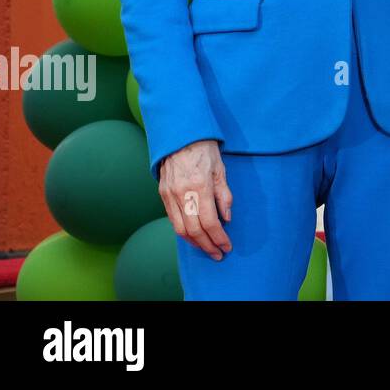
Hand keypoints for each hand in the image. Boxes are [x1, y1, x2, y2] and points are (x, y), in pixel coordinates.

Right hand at [158, 139, 231, 259]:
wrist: (180, 136)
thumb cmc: (204, 150)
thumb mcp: (221, 170)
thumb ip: (224, 196)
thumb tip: (226, 218)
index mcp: (199, 187)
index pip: (209, 222)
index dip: (219, 237)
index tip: (227, 246)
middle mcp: (182, 194)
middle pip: (194, 230)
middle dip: (207, 245)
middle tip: (218, 254)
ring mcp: (169, 195)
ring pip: (180, 229)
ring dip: (194, 243)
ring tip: (207, 248)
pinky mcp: (163, 195)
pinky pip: (172, 219)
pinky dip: (183, 231)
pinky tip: (193, 236)